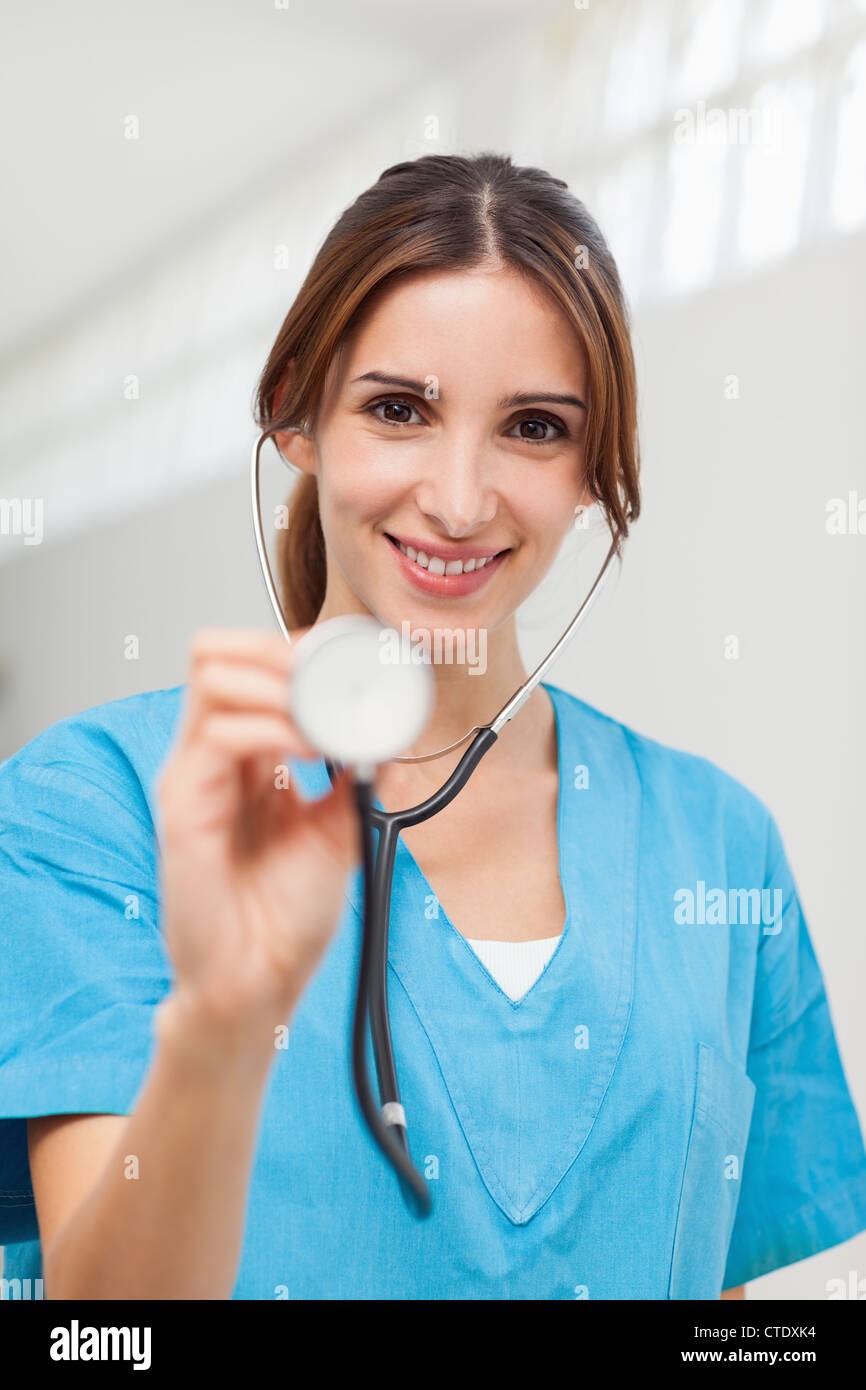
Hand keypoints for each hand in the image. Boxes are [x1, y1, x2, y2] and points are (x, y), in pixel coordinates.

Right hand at [155, 628, 359, 1047]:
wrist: (262, 982)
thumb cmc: (285, 917)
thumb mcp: (338, 830)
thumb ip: (357, 779)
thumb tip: (392, 737)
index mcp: (241, 761)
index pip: (247, 668)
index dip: (293, 651)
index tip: (348, 661)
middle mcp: (208, 760)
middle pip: (215, 655)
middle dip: (277, 649)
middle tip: (329, 672)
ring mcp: (190, 779)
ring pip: (213, 679)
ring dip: (279, 682)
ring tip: (326, 715)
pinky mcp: (182, 808)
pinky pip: (218, 736)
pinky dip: (272, 727)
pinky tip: (311, 749)